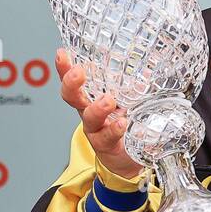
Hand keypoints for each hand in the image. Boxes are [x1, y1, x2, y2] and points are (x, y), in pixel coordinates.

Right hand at [54, 49, 141, 180]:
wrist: (127, 157)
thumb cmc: (125, 122)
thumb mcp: (128, 98)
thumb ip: (135, 82)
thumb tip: (147, 66)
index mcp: (91, 97)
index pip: (73, 79)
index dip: (64, 67)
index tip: (62, 53)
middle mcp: (89, 112)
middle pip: (72, 97)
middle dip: (72, 84)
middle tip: (78, 73)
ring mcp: (96, 130)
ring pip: (90, 118)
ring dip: (97, 108)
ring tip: (108, 101)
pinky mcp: (107, 146)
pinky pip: (108, 138)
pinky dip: (114, 130)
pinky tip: (122, 124)